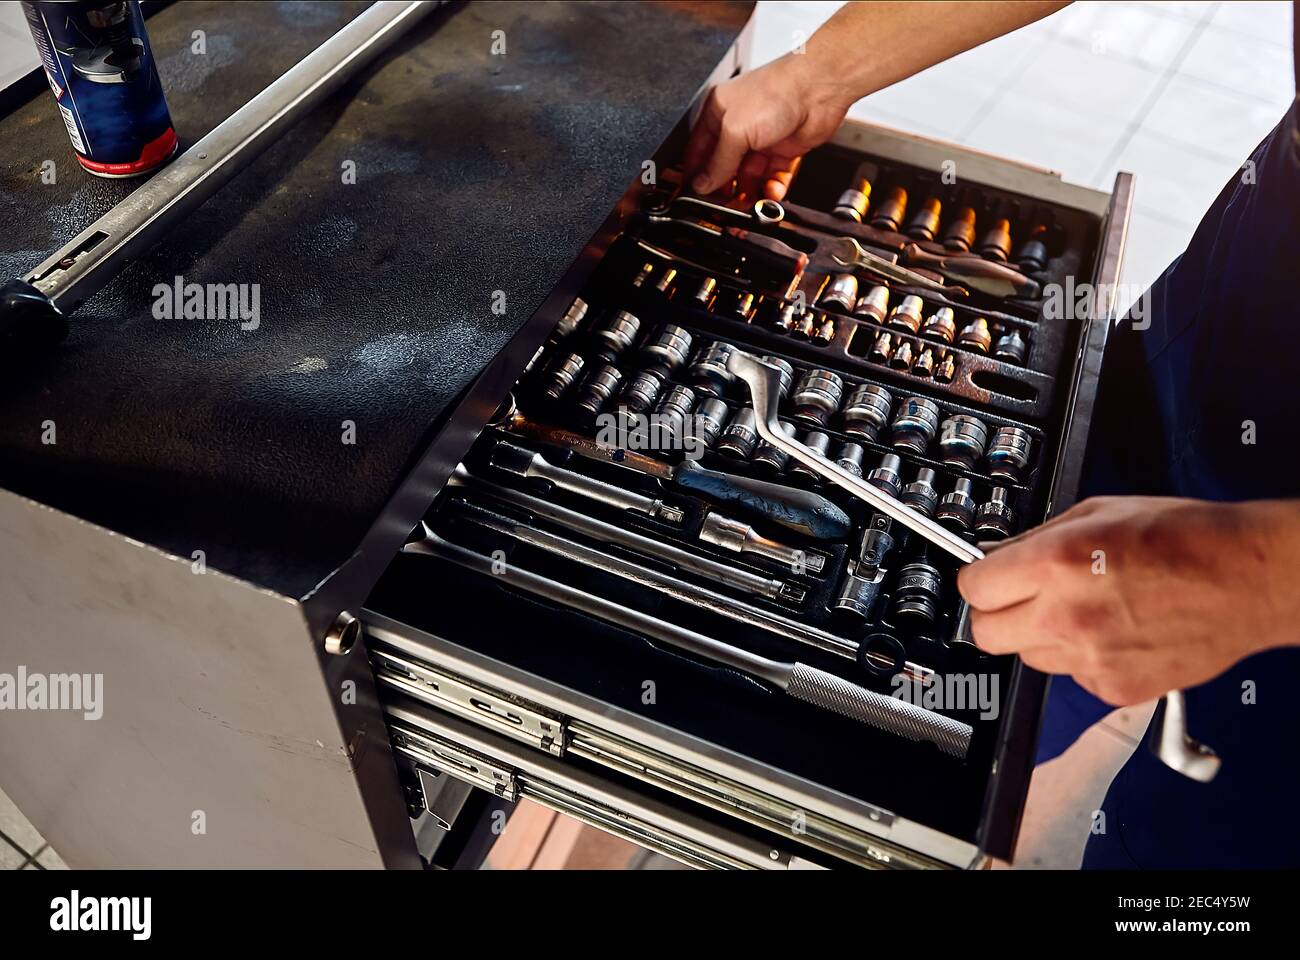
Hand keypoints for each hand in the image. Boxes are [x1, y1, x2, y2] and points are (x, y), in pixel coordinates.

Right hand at [683, 53, 853, 201]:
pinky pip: (773, 177)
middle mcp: (738, 126)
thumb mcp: (735, 130)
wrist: (819, 89)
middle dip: (723, 188)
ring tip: (746, 205)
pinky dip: (772, 189)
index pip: (699, 150)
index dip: (695, 173)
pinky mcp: (783, 151)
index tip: (694, 195)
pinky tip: (770, 194)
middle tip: (721, 206)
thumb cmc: (777, 91)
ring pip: (748, 176)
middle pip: (724, 167)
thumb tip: (703, 183)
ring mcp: (761, 139)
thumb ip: (718, 161)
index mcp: (718, 113)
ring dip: (748, 192)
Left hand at [957, 497, 1297, 705]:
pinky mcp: (1114, 688)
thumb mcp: (1096, 512)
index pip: (974, 587)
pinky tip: (1113, 631)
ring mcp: (1089, 658)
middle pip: (985, 633)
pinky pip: (1071, 677)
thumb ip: (1037, 538)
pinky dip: (1082, 659)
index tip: (988, 577)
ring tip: (1083, 610)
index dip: (979, 579)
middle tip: (1020, 598)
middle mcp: (1065, 615)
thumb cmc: (1184, 538)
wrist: (1247, 580)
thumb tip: (999, 555)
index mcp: (1054, 564)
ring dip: (1041, 636)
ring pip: (1028, 657)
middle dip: (996, 614)